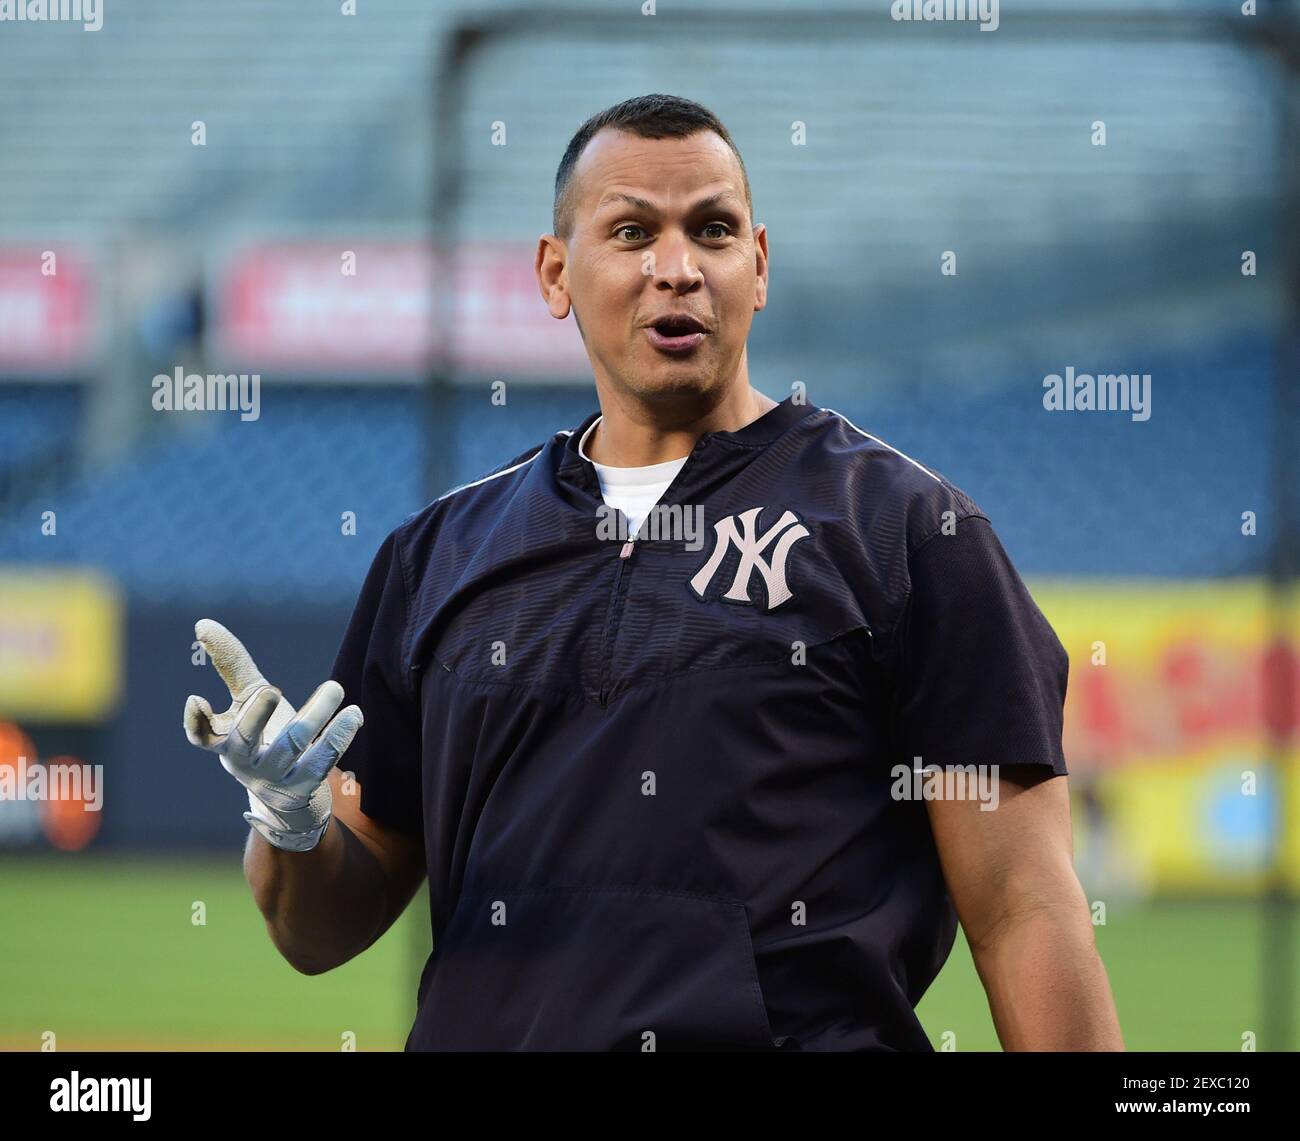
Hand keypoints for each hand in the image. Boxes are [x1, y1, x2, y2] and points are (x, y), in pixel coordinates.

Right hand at [183, 619, 362, 851]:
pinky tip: (354, 714)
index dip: (195, 722)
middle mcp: (245, 763)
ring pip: (293, 744)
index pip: (202, 737)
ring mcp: (275, 778)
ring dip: (315, 714)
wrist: (290, 795)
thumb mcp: (248, 700)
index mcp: (226, 742)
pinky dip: (339, 736)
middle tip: (271, 689)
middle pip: (245, 741)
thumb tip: (203, 623)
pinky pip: (324, 761)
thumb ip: (232, 665)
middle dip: (256, 715)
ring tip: (335, 688)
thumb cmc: (266, 736)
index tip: (196, 699)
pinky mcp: (305, 787)